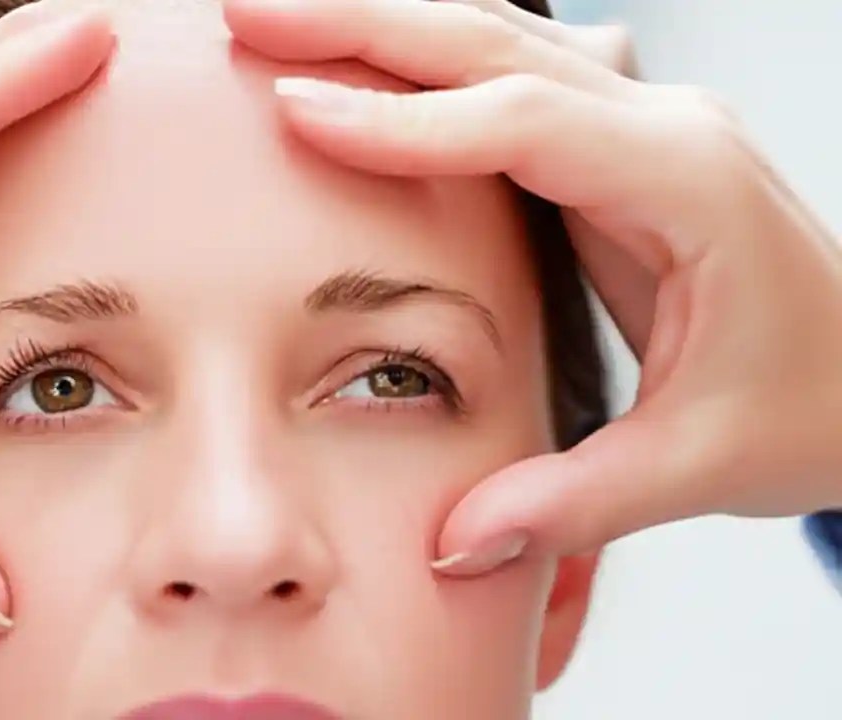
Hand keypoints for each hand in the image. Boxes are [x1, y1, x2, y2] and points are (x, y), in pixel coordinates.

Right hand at [223, 0, 841, 573]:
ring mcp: (640, 125)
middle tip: (246, 15)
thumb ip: (574, 501)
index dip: (398, 119)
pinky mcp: (613, 145)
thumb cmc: (815, 403)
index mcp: (684, 182)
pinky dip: (422, 62)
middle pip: (492, 45)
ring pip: (494, 43)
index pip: (519, 125)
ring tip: (281, 23)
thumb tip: (455, 541)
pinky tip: (364, 62)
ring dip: (384, 25)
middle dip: (362, 23)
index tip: (293, 106)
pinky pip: (504, 79)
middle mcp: (662, 129)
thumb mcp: (702, 463)